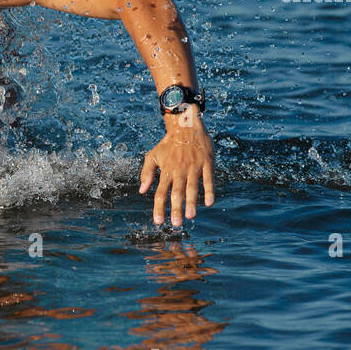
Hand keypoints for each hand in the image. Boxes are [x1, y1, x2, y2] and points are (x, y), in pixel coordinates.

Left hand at [139, 108, 214, 226]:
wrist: (185, 126)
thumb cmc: (168, 144)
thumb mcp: (153, 156)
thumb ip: (146, 173)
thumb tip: (141, 191)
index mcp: (166, 170)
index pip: (161, 192)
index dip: (159, 207)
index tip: (158, 221)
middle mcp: (179, 170)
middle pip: (177, 193)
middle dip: (176, 209)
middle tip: (176, 224)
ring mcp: (193, 167)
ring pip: (192, 187)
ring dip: (191, 202)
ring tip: (190, 216)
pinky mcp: (206, 163)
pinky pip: (208, 179)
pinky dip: (209, 191)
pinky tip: (209, 203)